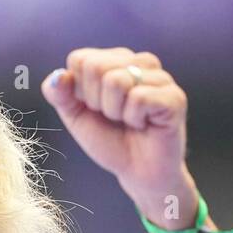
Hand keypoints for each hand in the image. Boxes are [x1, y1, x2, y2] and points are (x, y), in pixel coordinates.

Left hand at [42, 48, 194, 218]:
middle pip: (96, 67)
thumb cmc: (110, 141)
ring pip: (116, 81)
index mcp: (116, 60)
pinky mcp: (174, 96)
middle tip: (114, 118)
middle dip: (96, 102)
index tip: (96, 109)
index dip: (80, 92)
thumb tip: (58, 75)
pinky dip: (134, 119)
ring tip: (129, 121)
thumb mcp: (76, 117)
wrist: (137, 173)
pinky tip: (145, 125)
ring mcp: (160, 77)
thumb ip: (60, 94)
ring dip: (115, 112)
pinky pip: (138, 99)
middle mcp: (140, 61)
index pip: (80, 59)